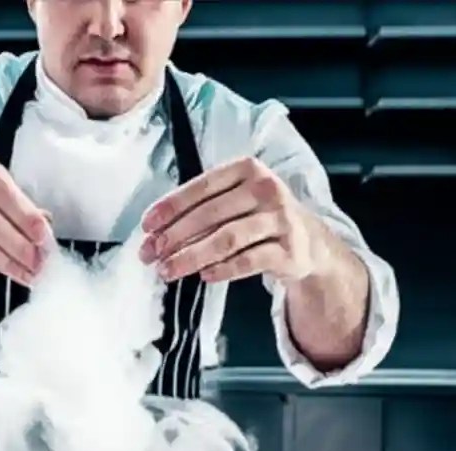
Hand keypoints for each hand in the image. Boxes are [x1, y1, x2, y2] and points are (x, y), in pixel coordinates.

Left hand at [139, 157, 332, 283]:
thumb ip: (200, 210)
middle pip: (210, 215)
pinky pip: (249, 260)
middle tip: (150, 255)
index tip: (146, 226)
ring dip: (192, 256)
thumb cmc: (259, 217)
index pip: (201, 187)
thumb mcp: (235, 201)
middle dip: (174, 237)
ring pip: (227, 239)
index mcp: (246, 169)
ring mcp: (280, 219)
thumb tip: (155, 234)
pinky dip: (223, 269)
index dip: (170, 207)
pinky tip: (204, 276)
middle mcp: (266, 189)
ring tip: (168, 270)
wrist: (309, 241)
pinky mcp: (290, 250)